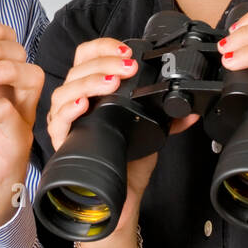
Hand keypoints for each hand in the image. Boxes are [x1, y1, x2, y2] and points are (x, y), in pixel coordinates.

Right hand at [45, 38, 198, 239]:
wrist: (120, 199)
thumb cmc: (128, 163)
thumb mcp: (151, 132)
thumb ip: (169, 118)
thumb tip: (191, 109)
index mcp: (92, 92)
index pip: (86, 58)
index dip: (103, 48)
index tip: (125, 50)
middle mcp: (75, 104)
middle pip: (77, 69)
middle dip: (104, 63)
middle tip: (127, 67)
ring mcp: (66, 123)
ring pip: (64, 91)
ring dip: (89, 82)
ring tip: (111, 82)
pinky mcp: (62, 144)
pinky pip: (56, 122)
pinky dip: (68, 110)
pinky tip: (83, 105)